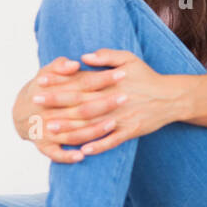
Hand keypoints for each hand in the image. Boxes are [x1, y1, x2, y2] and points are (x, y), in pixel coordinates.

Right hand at [15, 56, 121, 163]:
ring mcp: (46, 131)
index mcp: (52, 91)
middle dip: (104, 103)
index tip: (122, 74)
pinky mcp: (43, 145)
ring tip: (113, 123)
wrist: (20, 113)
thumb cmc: (42, 89)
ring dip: (93, 130)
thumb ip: (59, 66)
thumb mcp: (45, 73)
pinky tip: (82, 156)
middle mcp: (49, 112)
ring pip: (72, 132)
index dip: (103, 79)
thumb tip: (74, 64)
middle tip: (125, 97)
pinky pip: (55, 154)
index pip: (82, 84)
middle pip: (81, 109)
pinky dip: (67, 156)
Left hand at [28, 49, 182, 155]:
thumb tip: (83, 57)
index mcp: (111, 82)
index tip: (40, 82)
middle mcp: (114, 100)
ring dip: (70, 128)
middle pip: (80, 103)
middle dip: (56, 104)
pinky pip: (113, 141)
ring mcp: (122, 117)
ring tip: (51, 129)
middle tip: (35, 106)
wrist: (172, 97)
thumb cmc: (147, 77)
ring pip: (92, 125)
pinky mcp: (131, 131)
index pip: (79, 81)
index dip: (59, 81)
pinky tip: (83, 150)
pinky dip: (98, 146)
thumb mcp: (130, 59)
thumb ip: (107, 56)